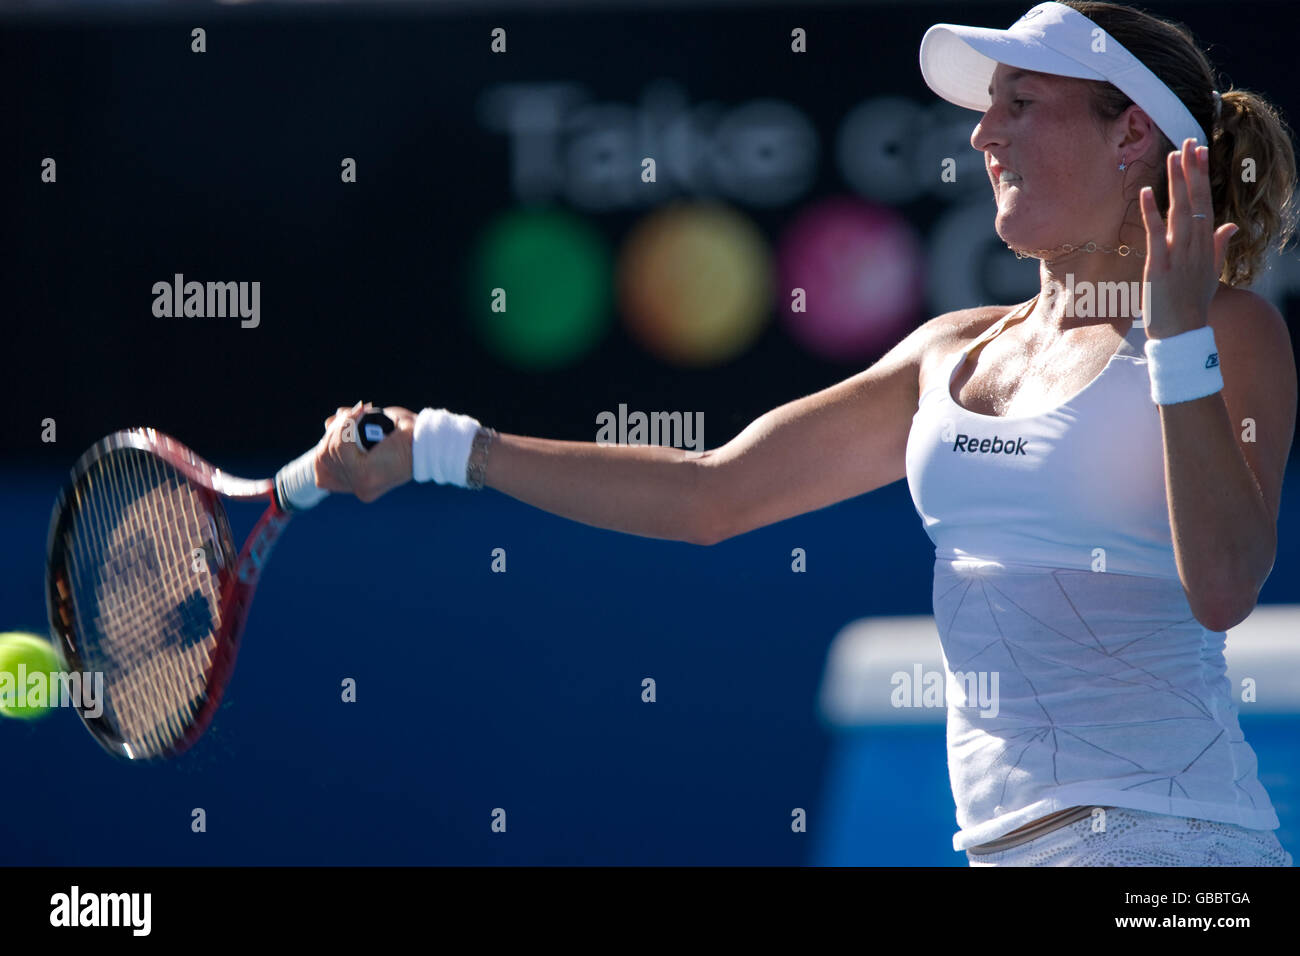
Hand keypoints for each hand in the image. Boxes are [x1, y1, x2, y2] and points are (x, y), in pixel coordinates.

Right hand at [314, 401, 417, 502]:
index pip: (322, 472)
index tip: (342, 424)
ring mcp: (360, 485)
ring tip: (360, 411)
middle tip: (354, 413)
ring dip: (341, 425)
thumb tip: (329, 422)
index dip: (326, 445)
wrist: (430, 440)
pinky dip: (347, 425)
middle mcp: (359, 489)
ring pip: (329, 450)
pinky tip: (360, 414)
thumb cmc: (407, 433)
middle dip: (333, 431)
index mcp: (361, 484)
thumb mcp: (373, 429)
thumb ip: (349, 431)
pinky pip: (340, 446)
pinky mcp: (363, 475)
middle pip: (322, 458)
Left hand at [1138, 138, 1239, 338]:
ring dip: (1176, 183)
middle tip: (1190, 141)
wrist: (1183, 334)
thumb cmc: (1193, 304)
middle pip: (1194, 201)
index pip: (1204, 202)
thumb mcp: (1209, 273)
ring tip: (1174, 156)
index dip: (1202, 177)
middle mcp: (1194, 246)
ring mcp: (1177, 256)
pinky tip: (1146, 192)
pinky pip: (1154, 236)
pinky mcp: (1158, 268)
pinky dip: (1150, 214)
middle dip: (1192, 171)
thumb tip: (1231, 224)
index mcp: (1204, 245)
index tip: (1200, 152)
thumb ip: (1219, 246)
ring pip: (1178, 212)